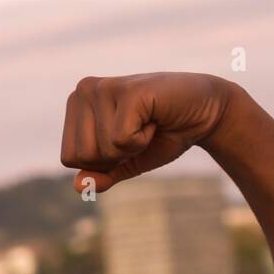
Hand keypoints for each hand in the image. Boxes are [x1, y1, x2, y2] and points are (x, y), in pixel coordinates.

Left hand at [60, 72, 233, 193]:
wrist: (204, 113)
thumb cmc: (162, 135)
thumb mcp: (126, 162)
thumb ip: (101, 175)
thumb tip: (78, 187)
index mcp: (76, 104)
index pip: (69, 159)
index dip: (102, 162)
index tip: (125, 139)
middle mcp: (83, 90)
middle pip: (83, 156)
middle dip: (116, 156)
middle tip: (138, 131)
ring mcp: (104, 87)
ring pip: (102, 149)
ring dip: (132, 147)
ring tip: (147, 122)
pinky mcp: (127, 91)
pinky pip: (122, 140)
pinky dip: (143, 139)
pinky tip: (154, 118)